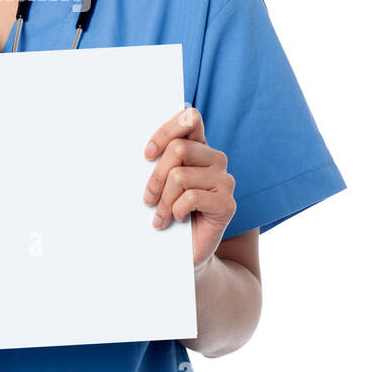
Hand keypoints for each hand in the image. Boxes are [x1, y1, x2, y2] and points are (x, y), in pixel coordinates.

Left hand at [142, 107, 235, 268]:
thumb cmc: (168, 213)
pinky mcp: (228, 204)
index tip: (147, 155)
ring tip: (161, 215)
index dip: (166, 132)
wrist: (184, 253)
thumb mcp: (160, 183)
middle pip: (178, 149)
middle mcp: (216, 160)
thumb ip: (158, 162)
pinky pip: (190, 198)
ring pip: (180, 176)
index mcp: (200, 147)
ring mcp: (225, 181)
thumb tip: (143, 152)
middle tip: (148, 198)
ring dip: (163, 200)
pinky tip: (177, 220)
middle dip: (156, 176)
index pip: (190, 118)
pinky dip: (176, 211)